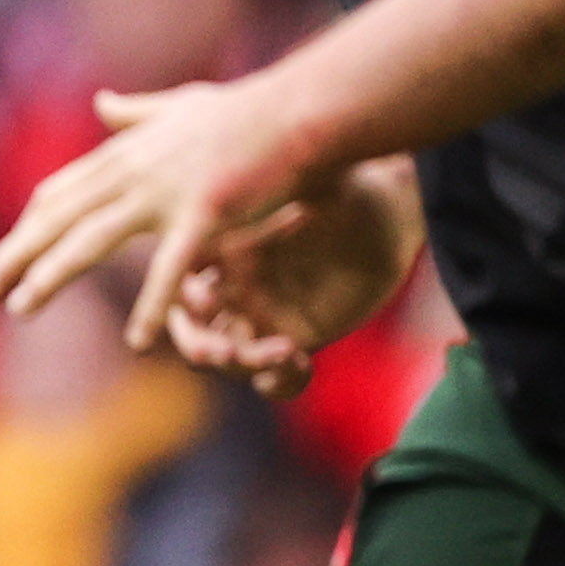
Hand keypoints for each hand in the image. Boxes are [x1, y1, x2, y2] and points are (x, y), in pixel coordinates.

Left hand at [0, 73, 333, 351]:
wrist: (301, 110)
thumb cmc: (249, 111)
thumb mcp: (182, 105)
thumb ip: (137, 112)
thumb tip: (101, 103)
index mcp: (127, 153)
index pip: (61, 193)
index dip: (29, 226)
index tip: (3, 257)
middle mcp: (135, 171)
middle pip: (60, 217)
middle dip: (16, 255)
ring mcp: (166, 191)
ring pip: (93, 238)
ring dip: (52, 275)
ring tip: (21, 310)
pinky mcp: (205, 211)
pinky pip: (172, 266)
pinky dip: (153, 303)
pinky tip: (137, 340)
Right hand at [155, 151, 421, 398]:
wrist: (384, 213)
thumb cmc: (340, 190)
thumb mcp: (300, 185)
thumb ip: (262, 197)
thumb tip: (226, 196)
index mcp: (221, 257)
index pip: (180, 291)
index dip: (182, 303)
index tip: (203, 297)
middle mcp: (235, 292)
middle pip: (196, 336)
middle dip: (203, 347)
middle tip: (224, 350)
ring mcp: (264, 320)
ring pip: (232, 363)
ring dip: (245, 364)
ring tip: (282, 351)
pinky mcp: (296, 339)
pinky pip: (273, 380)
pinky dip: (280, 380)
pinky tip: (304, 362)